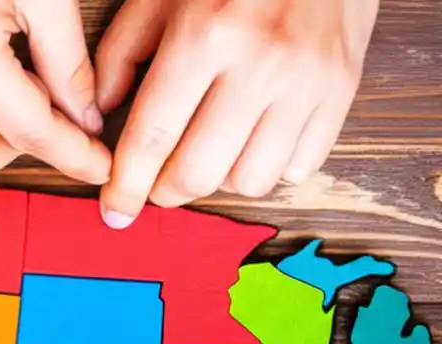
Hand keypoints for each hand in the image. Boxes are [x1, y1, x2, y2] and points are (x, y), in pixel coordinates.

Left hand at [95, 0, 378, 227]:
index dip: (128, 184)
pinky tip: (256, 135)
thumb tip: (99, 113)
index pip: (153, 135)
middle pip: (200, 172)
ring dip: (222, 177)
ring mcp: (307, 84)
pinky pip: (297, 168)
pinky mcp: (342, 93)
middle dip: (168, 191)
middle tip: (158, 184)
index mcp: (206, 34)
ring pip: (249, 180)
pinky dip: (270, 165)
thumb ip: (123, 51)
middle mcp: (260, 65)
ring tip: (213, 146)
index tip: (116, 210)